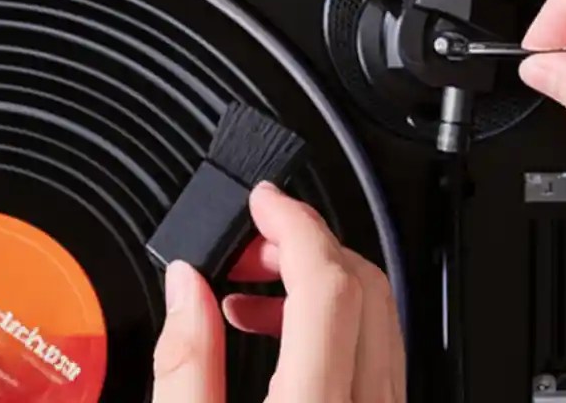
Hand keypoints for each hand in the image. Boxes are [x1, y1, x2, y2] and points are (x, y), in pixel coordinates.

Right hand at [151, 182, 406, 401]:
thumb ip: (184, 363)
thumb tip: (184, 285)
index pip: (328, 288)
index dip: (296, 227)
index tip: (264, 201)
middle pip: (365, 290)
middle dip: (306, 246)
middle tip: (248, 245)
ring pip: (380, 319)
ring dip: (322, 283)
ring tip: (253, 291)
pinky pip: (379, 356)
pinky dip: (337, 325)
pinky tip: (281, 336)